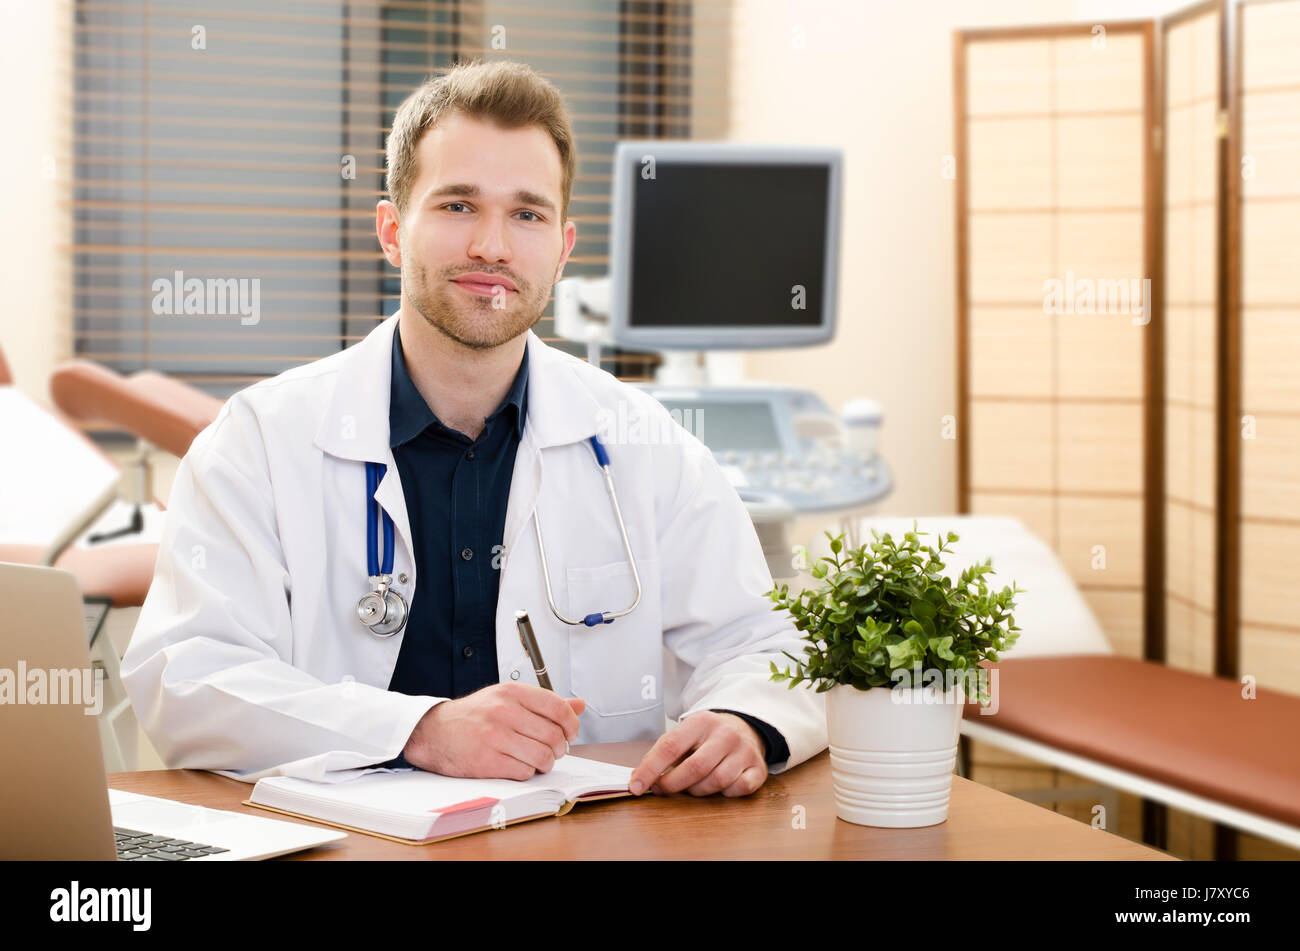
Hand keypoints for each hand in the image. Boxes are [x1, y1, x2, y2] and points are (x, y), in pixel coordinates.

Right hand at [402, 682, 585, 780]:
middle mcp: (504, 711)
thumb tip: (579, 705)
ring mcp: (494, 736)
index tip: (571, 733)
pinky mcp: (486, 760)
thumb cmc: (474, 716)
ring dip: (546, 763)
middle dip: (559, 748)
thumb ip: (545, 703)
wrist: (433, 732)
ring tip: (539, 760)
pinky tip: (520, 766)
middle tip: (553, 750)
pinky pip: (524, 771)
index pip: (557, 708)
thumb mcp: (507, 698)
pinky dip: (528, 772)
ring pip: (542, 756)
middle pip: (553, 735)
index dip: (571, 724)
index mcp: (512, 692)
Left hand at [628, 711, 767, 797]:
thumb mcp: (686, 734)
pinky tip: (719, 787)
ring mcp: (744, 751)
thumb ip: (663, 753)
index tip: (636, 786)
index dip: (650, 769)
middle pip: (694, 768)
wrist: (746, 727)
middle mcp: (725, 734)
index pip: (670, 746)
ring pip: (716, 782)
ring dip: (698, 791)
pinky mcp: (758, 767)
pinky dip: (725, 794)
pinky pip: (738, 789)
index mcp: (701, 721)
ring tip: (692, 786)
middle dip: (673, 784)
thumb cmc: (707, 736)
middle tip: (662, 789)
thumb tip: (638, 779)